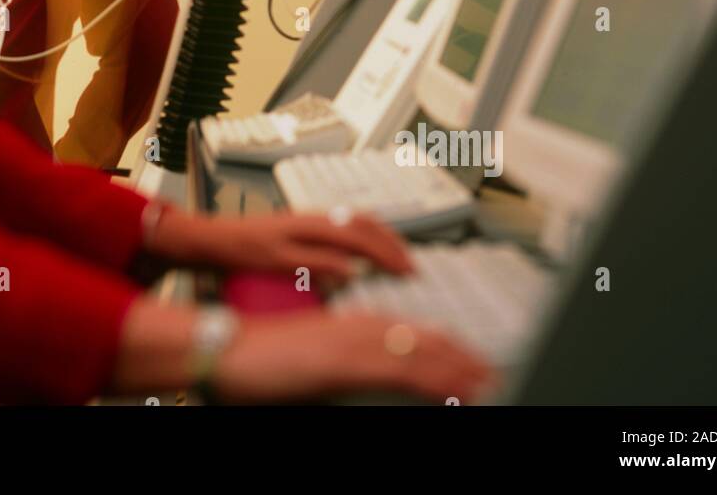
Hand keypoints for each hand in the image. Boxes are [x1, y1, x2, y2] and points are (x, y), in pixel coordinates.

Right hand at [149, 209, 412, 283]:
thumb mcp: (289, 240)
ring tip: (393, 269)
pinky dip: (333, 265)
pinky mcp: (272, 255)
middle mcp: (302, 222)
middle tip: (410, 267)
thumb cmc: (249, 244)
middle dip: (389, 245)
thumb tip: (351, 264)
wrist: (209, 239)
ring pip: (340, 236)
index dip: (386, 234)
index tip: (407, 254)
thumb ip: (319, 247)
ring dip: (372, 253)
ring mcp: (288, 237)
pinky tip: (350, 275)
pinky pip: (309, 258)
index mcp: (309, 218)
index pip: (357, 218)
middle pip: (356, 226)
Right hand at [214, 310, 495, 403]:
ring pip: (421, 350)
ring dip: (458, 367)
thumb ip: (338, 370)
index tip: (467, 363)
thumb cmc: (258, 361)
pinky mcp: (347, 360)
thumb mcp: (309, 367)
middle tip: (490, 373)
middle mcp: (356, 327)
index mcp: (347, 326)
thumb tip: (358, 382)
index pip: (406, 333)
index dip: (441, 348)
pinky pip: (404, 368)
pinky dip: (438, 378)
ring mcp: (353, 341)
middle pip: (421, 338)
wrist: (226, 348)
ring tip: (488, 381)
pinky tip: (460, 388)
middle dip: (459, 358)